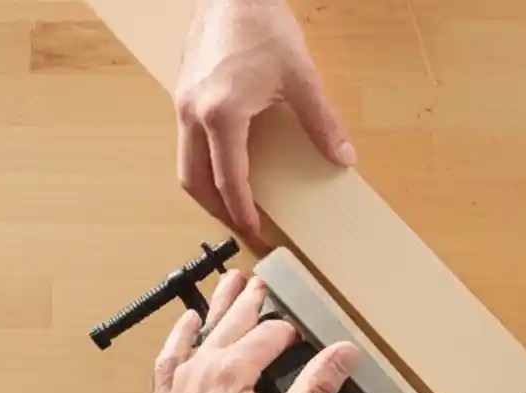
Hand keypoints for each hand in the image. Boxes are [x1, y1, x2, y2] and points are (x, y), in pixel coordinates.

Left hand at [146, 270, 359, 392]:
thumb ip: (316, 386)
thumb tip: (345, 352)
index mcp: (232, 370)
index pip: (271, 334)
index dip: (293, 332)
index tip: (309, 333)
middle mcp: (201, 368)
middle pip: (233, 322)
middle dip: (252, 301)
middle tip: (262, 280)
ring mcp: (180, 383)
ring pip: (203, 331)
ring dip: (220, 306)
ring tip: (231, 283)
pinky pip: (171, 356)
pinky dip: (180, 336)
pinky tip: (187, 325)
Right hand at [176, 0, 356, 239]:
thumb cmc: (262, 27)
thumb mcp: (301, 78)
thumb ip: (322, 122)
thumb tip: (342, 156)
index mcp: (221, 115)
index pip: (229, 181)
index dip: (244, 213)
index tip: (257, 233)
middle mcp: (193, 114)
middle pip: (195, 181)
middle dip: (218, 211)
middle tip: (244, 229)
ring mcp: (183, 104)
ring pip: (186, 164)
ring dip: (207, 190)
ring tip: (234, 207)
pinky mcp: (184, 94)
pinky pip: (187, 142)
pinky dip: (204, 164)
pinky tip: (227, 167)